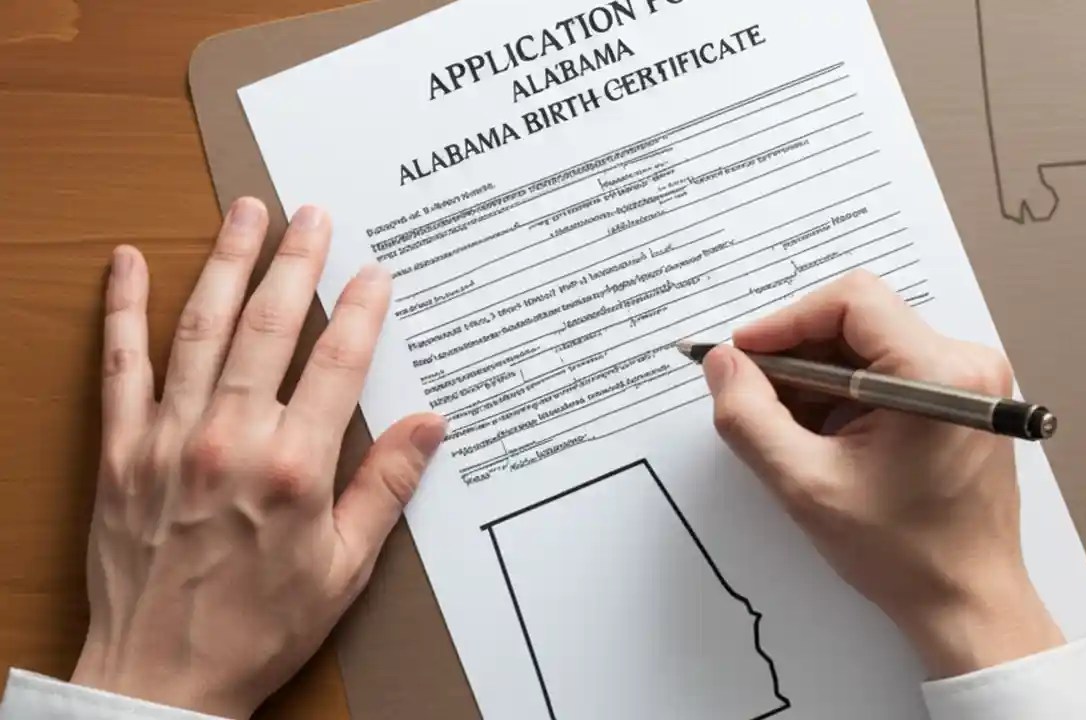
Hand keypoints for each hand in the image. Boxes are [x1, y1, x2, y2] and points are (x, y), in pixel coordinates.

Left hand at [73, 198, 444, 717]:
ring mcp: (169, 439)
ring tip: (244, 213)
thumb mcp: (346, 567)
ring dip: (224, 263)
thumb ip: (387, 486)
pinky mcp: (120, 451)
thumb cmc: (259, 628)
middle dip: (295, 261)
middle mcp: (231, 440)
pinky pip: (119, 365)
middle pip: (269, 326)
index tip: (375, 274)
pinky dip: (121, 309)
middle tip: (313, 215)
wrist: (161, 679)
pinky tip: (126, 263)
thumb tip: (432, 423)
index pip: (338, 363)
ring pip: (200, 328)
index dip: (361, 309)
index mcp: (295, 468)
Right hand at [703, 271, 1063, 677]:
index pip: (852, 301)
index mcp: (939, 375)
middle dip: (798, 354)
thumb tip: (722, 364)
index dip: (787, 321)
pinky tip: (825, 435)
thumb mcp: (806, 486)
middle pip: (860, 319)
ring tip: (792, 427)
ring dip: (820, 375)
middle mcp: (966, 363)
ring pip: (871, 343)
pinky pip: (891, 368)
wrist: (968, 600)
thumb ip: (750, 418)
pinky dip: (847, 390)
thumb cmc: (904, 553)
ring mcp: (971, 380)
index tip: (743, 354)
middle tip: (756, 395)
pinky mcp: (965, 397)